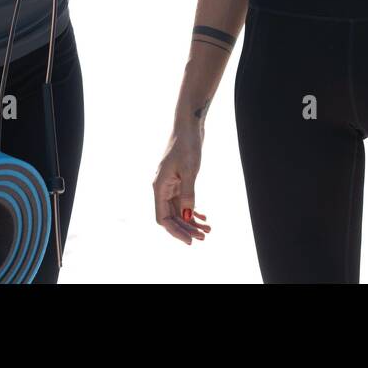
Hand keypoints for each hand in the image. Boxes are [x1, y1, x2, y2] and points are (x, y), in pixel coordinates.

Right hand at [153, 126, 210, 243]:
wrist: (190, 126)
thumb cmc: (187, 146)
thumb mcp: (189, 170)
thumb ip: (188, 193)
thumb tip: (188, 216)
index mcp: (159, 187)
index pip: (163, 218)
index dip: (175, 231)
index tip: (190, 240)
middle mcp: (162, 188)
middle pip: (171, 217)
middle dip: (187, 229)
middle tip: (204, 237)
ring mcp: (171, 185)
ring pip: (179, 210)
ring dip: (192, 221)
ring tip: (208, 230)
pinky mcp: (179, 180)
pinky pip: (184, 201)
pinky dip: (193, 210)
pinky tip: (204, 217)